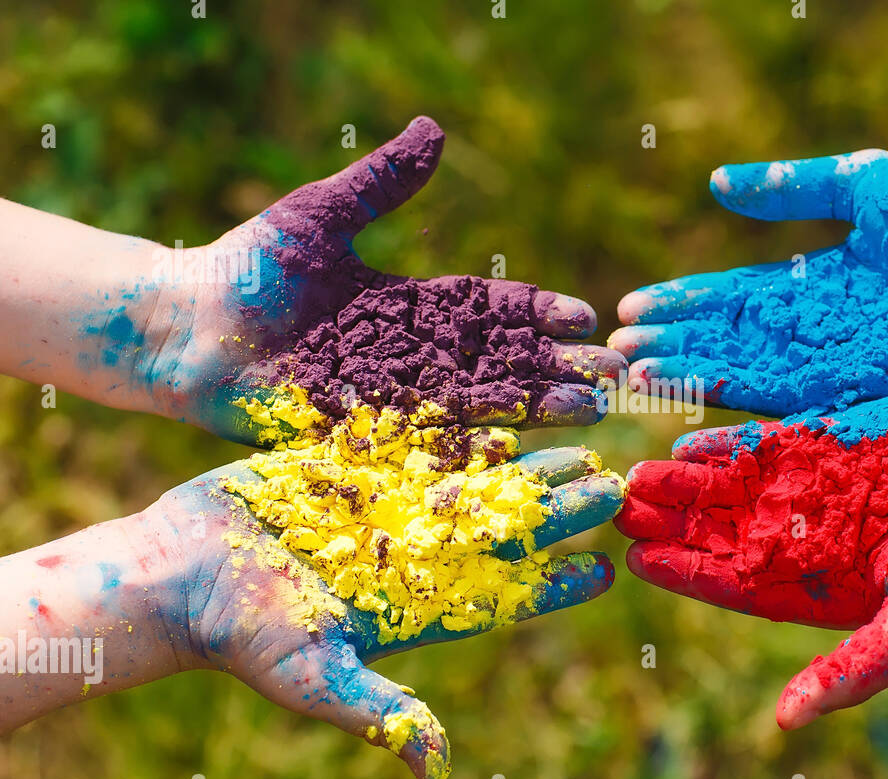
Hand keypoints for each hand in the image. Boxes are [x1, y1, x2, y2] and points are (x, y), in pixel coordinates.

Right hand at [148, 432, 623, 778]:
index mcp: (418, 606)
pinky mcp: (360, 467)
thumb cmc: (242, 636)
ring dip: (530, 468)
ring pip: (477, 483)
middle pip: (504, 532)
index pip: (504, 598)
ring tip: (582, 451)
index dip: (553, 587)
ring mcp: (390, 508)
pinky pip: (425, 444)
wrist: (179, 571)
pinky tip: (513, 412)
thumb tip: (435, 768)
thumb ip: (377, 711)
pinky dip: (468, 428)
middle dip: (559, 512)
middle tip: (614, 489)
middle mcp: (416, 555)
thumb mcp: (313, 677)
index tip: (603, 569)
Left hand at [153, 116, 624, 443]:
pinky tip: (524, 452)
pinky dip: (477, 449)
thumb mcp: (321, 216)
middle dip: (557, 367)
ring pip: (479, 405)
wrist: (185, 327)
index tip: (585, 316)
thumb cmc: (247, 267)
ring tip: (589, 410)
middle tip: (613, 374)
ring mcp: (392, 399)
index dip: (538, 314)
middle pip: (500, 362)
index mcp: (410, 305)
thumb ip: (381, 183)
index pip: (490, 310)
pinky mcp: (365, 435)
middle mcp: (412, 356)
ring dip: (535, 409)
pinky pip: (429, 444)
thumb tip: (435, 129)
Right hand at [611, 151, 887, 416]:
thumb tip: (714, 183)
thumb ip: (788, 186)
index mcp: (812, 283)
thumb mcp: (856, 183)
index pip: (733, 298)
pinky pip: (788, 400)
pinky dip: (740, 402)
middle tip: (616, 354)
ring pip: (746, 373)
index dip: (683, 304)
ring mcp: (835, 364)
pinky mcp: (858, 391)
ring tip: (640, 376)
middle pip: (729, 341)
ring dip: (691, 375)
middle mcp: (816, 331)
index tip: (632, 309)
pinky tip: (699, 403)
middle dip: (672, 347)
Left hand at [615, 390, 887, 727]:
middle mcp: (811, 540)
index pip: (736, 586)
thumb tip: (786, 722)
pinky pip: (766, 445)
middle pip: (724, 535)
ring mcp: (818, 489)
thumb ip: (852, 671)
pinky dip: (726, 443)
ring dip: (687, 483)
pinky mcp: (832, 443)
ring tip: (638, 476)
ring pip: (735, 489)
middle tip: (617, 507)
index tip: (638, 558)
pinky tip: (685, 441)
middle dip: (672, 523)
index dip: (687, 573)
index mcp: (822, 586)